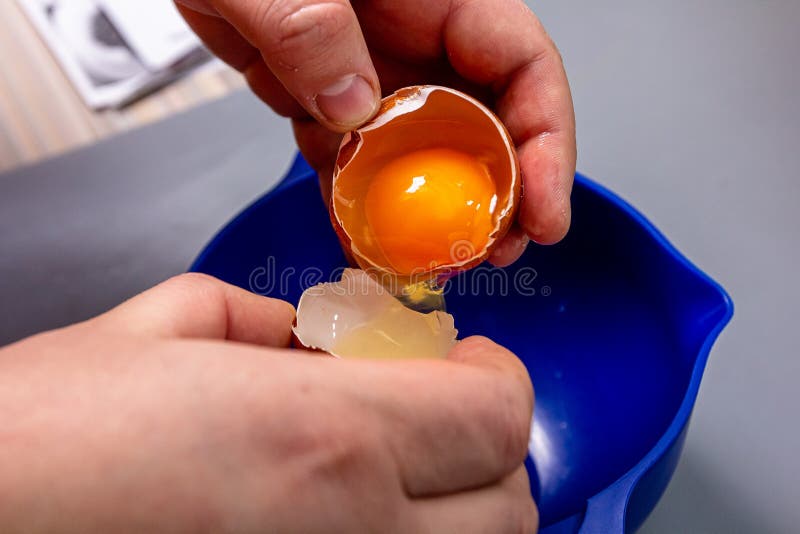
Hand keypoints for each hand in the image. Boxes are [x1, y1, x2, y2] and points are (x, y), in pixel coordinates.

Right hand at [0, 273, 536, 532]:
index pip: (498, 415)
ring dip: (458, 511)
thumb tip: (309, 336)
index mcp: (325, 436)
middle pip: (508, 507)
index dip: (499, 376)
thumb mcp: (157, 331)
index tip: (469, 358)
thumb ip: (262, 322)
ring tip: (393, 468)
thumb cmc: (38, 442)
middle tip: (437, 411)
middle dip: (486, 448)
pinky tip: (345, 513)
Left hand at [176, 0, 575, 264]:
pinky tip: (359, 240)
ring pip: (419, 151)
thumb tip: (356, 109)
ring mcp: (366, 70)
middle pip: (485, 119)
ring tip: (428, 264)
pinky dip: (356, 201)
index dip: (546, 141)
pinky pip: (352, 158)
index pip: (522, 64)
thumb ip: (315, 26)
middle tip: (493, 251)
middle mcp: (410, 37)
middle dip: (499, 192)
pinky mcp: (320, 95)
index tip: (543, 210)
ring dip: (426, 212)